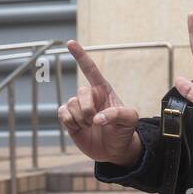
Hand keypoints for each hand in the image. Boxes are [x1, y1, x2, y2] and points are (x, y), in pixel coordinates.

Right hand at [59, 40, 141, 165]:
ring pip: (70, 105)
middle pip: (80, 93)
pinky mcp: (69, 120)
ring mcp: (78, 108)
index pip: (90, 70)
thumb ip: (118, 114)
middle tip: (97, 122)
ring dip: (82, 119)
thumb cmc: (124, 130)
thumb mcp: (130, 120)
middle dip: (88, 109)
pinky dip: (71, 123)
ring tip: (91, 126)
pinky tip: (80, 128)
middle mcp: (89, 96)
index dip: (80, 56)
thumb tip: (98, 118)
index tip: (70, 43)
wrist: (114, 150)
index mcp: (103, 90)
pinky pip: (62, 114)